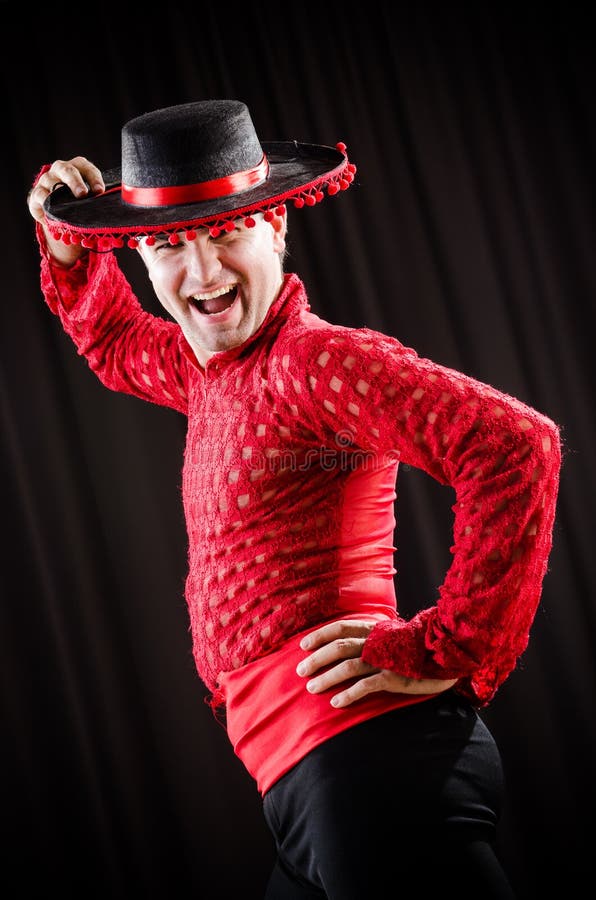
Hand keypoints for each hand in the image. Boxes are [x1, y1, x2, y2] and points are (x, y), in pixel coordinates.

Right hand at [28, 157, 104, 264]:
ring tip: (65, 203)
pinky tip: (51, 211)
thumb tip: (121, 210)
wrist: (61, 211)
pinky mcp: (37, 194)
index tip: (100, 192)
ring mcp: (47, 181)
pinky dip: (45, 203)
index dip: (94, 179)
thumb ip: (102, 200)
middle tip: (83, 194)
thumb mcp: (93, 199)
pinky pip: (39, 196)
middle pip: (68, 170)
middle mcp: (61, 170)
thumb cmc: (81, 202)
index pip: (88, 168)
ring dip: (57, 192)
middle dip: (75, 181)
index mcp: (79, 168)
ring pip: (50, 181)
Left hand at [296, 619, 457, 707]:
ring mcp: (385, 659)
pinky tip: (336, 703)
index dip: (320, 635)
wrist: (448, 651)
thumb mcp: (393, 635)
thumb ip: (373, 636)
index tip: (303, 645)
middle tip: (300, 671)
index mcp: (375, 629)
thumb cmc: (418, 645)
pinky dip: (349, 694)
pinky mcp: (395, 677)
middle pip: (339, 647)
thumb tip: (350, 643)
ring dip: (327, 677)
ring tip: (312, 688)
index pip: (341, 627)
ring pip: (348, 666)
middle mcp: (376, 642)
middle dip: (317, 659)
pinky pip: (367, 685)